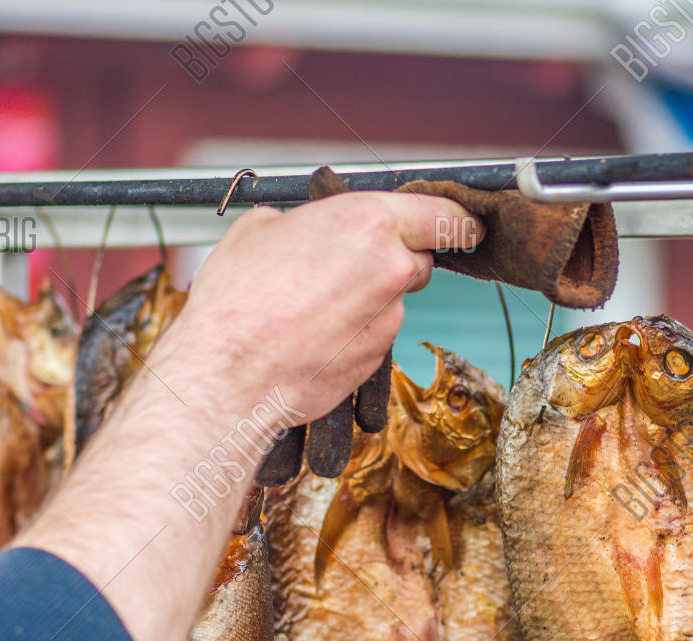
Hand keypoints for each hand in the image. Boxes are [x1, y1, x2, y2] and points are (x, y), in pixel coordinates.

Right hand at [152, 190, 482, 431]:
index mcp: (371, 223)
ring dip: (362, 303)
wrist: (228, 373)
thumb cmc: (239, 299)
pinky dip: (349, 337)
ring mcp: (386, 322)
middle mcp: (390, 272)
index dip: (457, 220)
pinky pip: (371, 339)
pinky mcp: (374, 362)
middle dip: (391, 261)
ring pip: (390, 303)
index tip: (464, 225)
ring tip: (308, 310)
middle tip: (346, 266)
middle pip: (416, 261)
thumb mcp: (262, 229)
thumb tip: (305, 231)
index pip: (446, 216)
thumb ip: (304, 223)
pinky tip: (310, 338)